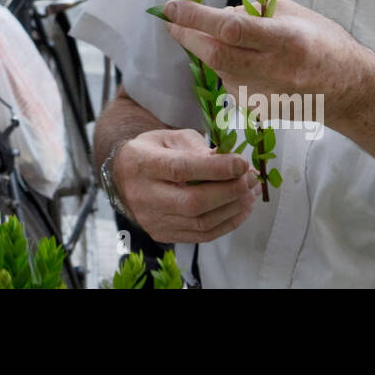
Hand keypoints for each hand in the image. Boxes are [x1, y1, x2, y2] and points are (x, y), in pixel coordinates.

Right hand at [113, 128, 258, 243]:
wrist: (124, 176)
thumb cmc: (153, 151)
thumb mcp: (171, 137)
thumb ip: (198, 147)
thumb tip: (230, 161)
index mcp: (142, 163)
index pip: (180, 169)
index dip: (215, 168)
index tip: (241, 163)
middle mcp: (143, 196)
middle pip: (192, 202)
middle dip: (229, 191)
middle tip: (249, 179)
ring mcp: (152, 220)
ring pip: (200, 223)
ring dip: (233, 209)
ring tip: (250, 193)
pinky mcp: (162, 235)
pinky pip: (201, 236)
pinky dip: (227, 224)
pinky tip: (241, 209)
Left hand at [162, 0, 371, 126]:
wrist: (349, 91)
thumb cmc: (324, 43)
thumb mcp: (294, 13)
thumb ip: (254, 10)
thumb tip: (218, 14)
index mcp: (286, 40)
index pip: (232, 28)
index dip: (196, 17)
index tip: (172, 7)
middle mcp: (274, 71)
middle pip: (215, 54)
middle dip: (187, 35)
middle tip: (173, 20)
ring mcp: (265, 95)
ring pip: (218, 69)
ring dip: (208, 50)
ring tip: (223, 38)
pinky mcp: (258, 111)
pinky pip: (229, 84)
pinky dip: (226, 68)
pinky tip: (245, 62)